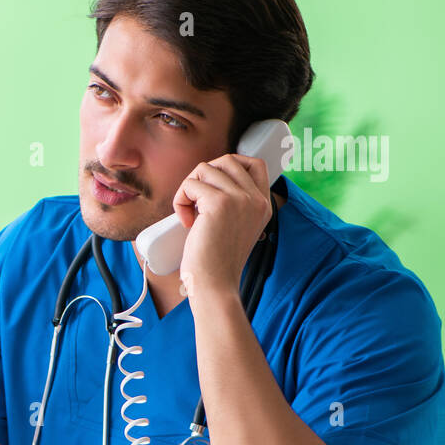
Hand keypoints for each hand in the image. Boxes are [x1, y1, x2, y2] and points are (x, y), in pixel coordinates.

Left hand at [171, 152, 272, 297]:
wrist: (215, 284)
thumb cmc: (217, 261)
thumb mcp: (236, 227)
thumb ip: (235, 204)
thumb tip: (209, 178)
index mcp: (264, 205)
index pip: (255, 164)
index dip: (229, 167)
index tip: (212, 188)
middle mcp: (256, 199)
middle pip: (227, 160)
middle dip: (204, 176)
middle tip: (196, 202)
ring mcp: (240, 199)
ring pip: (205, 169)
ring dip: (189, 189)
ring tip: (190, 214)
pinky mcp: (220, 203)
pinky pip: (190, 184)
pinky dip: (180, 200)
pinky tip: (186, 222)